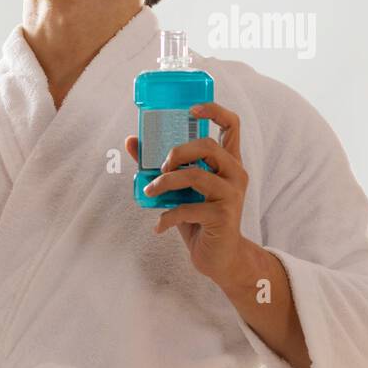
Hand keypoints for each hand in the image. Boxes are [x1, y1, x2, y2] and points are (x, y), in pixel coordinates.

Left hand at [123, 102, 251, 287]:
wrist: (219, 257)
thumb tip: (131, 140)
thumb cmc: (198, 218)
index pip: (232, 124)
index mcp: (228, 161)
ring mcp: (232, 194)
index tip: (190, 110)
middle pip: (208, 146)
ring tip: (150, 192)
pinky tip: (159, 225)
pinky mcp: (223, 215)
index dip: (213, 110)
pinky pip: (187, 208)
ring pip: (196, 175)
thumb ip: (161, 166)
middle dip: (177, 152)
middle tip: (160, 167)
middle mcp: (236, 173)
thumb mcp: (180, 190)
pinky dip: (167, 216)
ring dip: (165, 183)